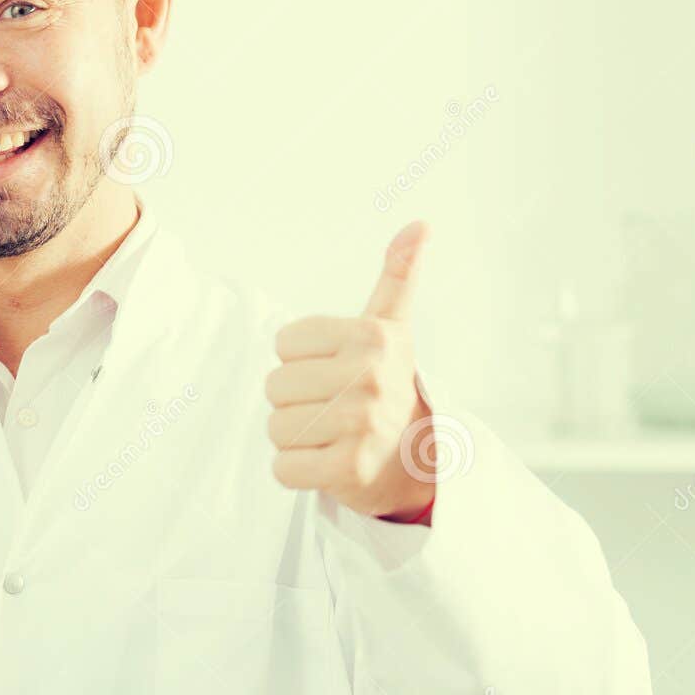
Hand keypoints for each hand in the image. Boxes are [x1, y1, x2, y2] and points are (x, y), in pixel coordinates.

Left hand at [265, 222, 434, 520]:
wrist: (418, 460)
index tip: (337, 371)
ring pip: (276, 427)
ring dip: (295, 438)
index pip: (283, 344)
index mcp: (372, 336)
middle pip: (274, 386)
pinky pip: (282, 468)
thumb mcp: (392, 328)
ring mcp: (360, 425)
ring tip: (332, 435)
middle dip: (295, 402)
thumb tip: (420, 224)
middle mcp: (368, 377)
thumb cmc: (390, 386)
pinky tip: (329, 462)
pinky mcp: (348, 470)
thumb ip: (397, 276)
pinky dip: (296, 471)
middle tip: (333, 409)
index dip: (301, 361)